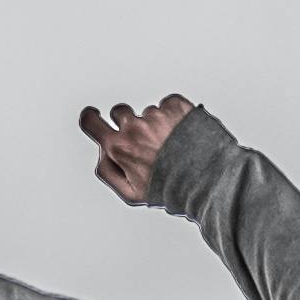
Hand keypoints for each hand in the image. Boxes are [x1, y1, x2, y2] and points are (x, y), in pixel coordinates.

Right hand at [77, 93, 196, 205]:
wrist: (209, 181)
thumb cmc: (170, 191)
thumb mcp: (131, 194)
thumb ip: (108, 172)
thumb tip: (102, 152)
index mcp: (119, 148)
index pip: (90, 122)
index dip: (90, 117)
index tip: (95, 115)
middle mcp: (135, 127)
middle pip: (120, 112)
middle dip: (127, 123)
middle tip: (145, 140)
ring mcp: (156, 115)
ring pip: (148, 113)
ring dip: (156, 125)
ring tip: (174, 147)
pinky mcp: (176, 106)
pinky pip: (168, 105)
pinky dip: (174, 117)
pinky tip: (184, 135)